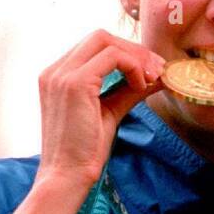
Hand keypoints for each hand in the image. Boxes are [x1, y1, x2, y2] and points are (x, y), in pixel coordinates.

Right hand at [34, 30, 164, 190]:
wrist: (67, 177)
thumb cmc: (84, 151)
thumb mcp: (110, 111)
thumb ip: (128, 90)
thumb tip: (157, 77)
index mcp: (58, 75)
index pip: (94, 46)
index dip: (126, 52)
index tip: (151, 69)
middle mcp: (55, 70)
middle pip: (100, 36)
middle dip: (134, 49)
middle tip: (157, 70)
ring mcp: (61, 75)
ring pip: (106, 41)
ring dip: (136, 57)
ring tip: (152, 79)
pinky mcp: (75, 83)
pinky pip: (112, 57)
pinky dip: (133, 67)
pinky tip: (141, 87)